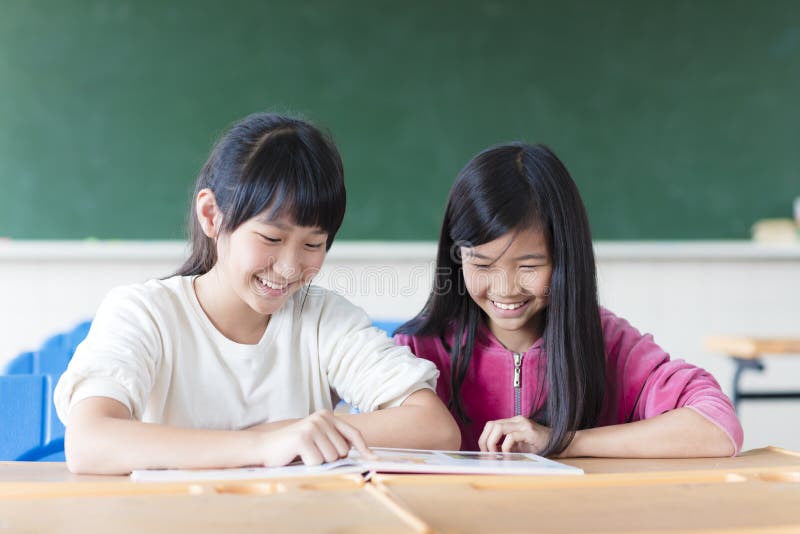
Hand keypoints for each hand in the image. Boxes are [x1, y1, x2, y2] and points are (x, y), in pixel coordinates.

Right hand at [258, 410, 372, 466]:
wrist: (264, 447)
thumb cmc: (294, 447)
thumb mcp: (317, 438)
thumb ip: (336, 440)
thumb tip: (364, 454)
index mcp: (327, 416)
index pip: (353, 434)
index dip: (364, 449)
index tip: (374, 459)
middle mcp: (322, 418)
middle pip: (343, 451)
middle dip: (331, 458)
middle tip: (313, 453)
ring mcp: (312, 427)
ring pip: (332, 458)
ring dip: (319, 462)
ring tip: (304, 454)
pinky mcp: (303, 438)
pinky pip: (317, 462)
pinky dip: (309, 464)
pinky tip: (297, 456)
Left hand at [478, 416, 551, 454]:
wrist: (558, 442)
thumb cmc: (538, 445)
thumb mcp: (519, 445)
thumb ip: (506, 445)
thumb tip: (490, 453)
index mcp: (512, 422)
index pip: (491, 425)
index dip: (484, 438)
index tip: (484, 451)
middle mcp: (517, 420)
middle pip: (492, 424)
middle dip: (485, 440)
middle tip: (487, 454)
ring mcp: (523, 425)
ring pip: (499, 428)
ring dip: (492, 443)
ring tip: (495, 454)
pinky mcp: (530, 432)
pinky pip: (511, 437)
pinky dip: (505, 447)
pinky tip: (507, 455)